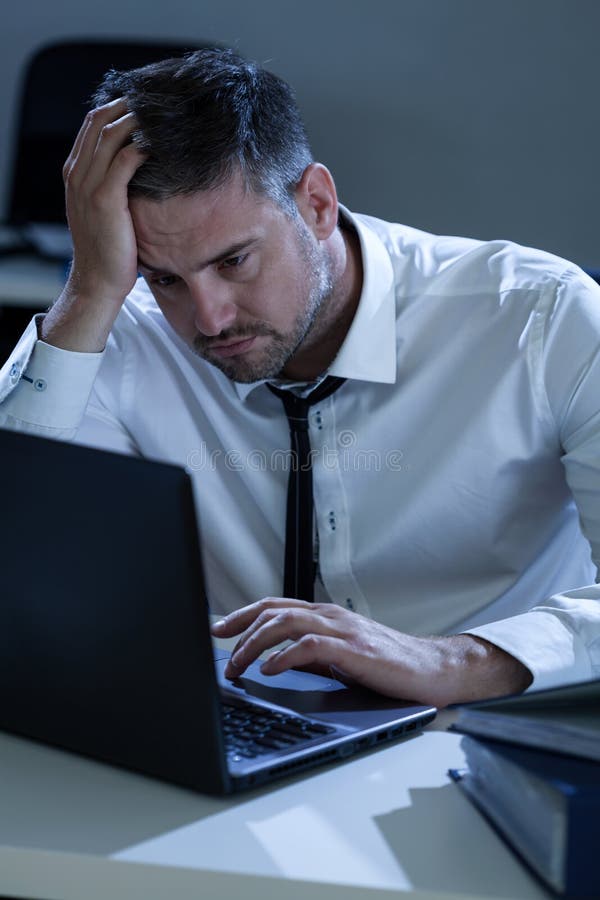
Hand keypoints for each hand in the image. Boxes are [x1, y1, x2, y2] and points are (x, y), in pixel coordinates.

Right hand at [41, 98, 146, 351]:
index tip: (147, 102)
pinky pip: (125, 159)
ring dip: (139, 119)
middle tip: (160, 101)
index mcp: (76, 172)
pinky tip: (163, 143)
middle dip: (130, 104)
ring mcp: (88, 185)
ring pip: (111, 133)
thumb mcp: (106, 210)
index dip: (118, 106)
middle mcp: (78, 173)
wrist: (97, 282)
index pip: (93, 123)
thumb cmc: (110, 250)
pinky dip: (144, 145)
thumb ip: (114, 185)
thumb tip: (142, 167)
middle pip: (100, 119)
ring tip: (165, 114)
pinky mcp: (105, 199)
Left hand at [211, 598, 532, 707]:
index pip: (274, 606)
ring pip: (285, 624)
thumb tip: (272, 661)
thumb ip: (309, 653)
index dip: (242, 615)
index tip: (217, 629)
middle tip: (222, 655)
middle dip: (241, 631)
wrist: (431, 670)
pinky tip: (269, 670)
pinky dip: (284, 656)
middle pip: (273, 612)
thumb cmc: (386, 665)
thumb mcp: (339, 656)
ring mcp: (342, 629)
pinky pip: (310, 646)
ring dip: (255, 645)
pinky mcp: (354, 650)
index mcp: (325, 616)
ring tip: (238, 665)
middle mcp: (330, 615)